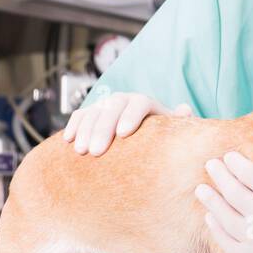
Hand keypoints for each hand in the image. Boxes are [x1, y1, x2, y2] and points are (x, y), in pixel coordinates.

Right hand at [62, 92, 192, 155]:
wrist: (140, 138)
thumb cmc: (158, 139)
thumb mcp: (171, 132)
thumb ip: (179, 122)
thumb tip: (185, 109)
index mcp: (145, 103)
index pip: (139, 103)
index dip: (131, 116)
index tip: (124, 134)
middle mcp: (123, 100)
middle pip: (113, 108)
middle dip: (103, 129)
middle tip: (98, 152)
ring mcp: (104, 106)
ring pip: (93, 112)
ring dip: (85, 131)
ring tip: (82, 152)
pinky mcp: (89, 114)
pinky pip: (79, 116)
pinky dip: (73, 126)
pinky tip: (67, 141)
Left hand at [195, 149, 252, 252]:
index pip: (251, 176)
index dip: (237, 164)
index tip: (228, 156)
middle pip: (235, 195)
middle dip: (220, 177)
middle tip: (210, 165)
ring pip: (228, 220)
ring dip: (212, 202)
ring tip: (202, 190)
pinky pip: (231, 247)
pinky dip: (218, 232)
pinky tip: (211, 219)